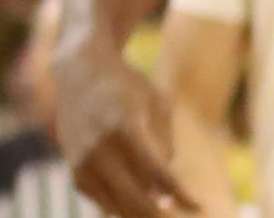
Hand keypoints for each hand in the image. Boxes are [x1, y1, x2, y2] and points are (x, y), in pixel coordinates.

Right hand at [52, 41, 196, 217]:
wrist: (80, 70)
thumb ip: (164, 147)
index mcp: (125, 129)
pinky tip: (136, 199)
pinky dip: (119, 204)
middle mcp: (100, 148)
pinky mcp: (74, 167)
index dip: (182, 197)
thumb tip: (167, 192)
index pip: (159, 178)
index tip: (199, 207)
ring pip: (117, 206)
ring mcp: (83, 160)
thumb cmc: (127, 87)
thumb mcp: (156, 105)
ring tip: (160, 208)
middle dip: (162, 214)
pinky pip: (101, 200)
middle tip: (178, 212)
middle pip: (137, 201)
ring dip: (141, 212)